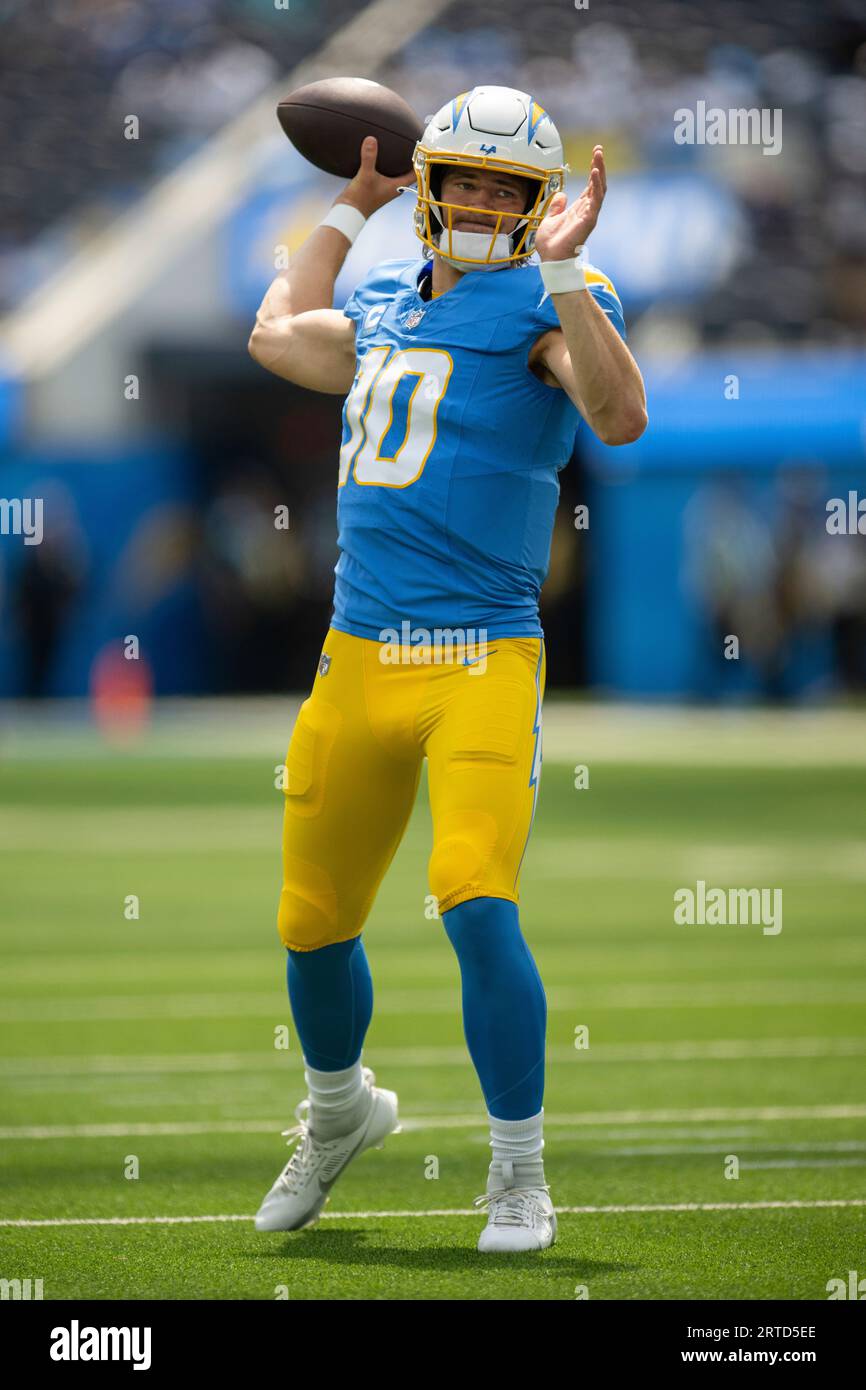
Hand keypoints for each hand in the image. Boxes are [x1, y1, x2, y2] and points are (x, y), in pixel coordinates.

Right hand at [335, 136, 412, 218]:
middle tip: (409, 145)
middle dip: (408, 161)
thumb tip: (371, 140)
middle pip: (405, 173)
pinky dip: (384, 165)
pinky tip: (378, 156)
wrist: (347, 211)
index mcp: (396, 187)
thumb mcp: (365, 175)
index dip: (419, 163)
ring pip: (394, 173)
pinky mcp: (374, 186)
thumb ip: (369, 157)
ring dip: (396, 163)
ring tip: (396, 148)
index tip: (420, 149)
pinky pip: (383, 173)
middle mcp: (392, 188)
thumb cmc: (360, 199)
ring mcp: (383, 188)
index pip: (413, 174)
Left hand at [535, 144, 606, 261]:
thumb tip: (561, 194)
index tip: (594, 154)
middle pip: (597, 183)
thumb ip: (556, 207)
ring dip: (600, 171)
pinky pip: (595, 200)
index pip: (590, 185)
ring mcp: (589, 215)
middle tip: (598, 149)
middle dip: (599, 166)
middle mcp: (587, 210)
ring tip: (598, 155)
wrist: (551, 259)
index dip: (593, 170)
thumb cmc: (552, 244)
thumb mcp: (550, 219)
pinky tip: (595, 173)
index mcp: (579, 209)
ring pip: (599, 189)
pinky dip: (597, 186)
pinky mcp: (588, 220)